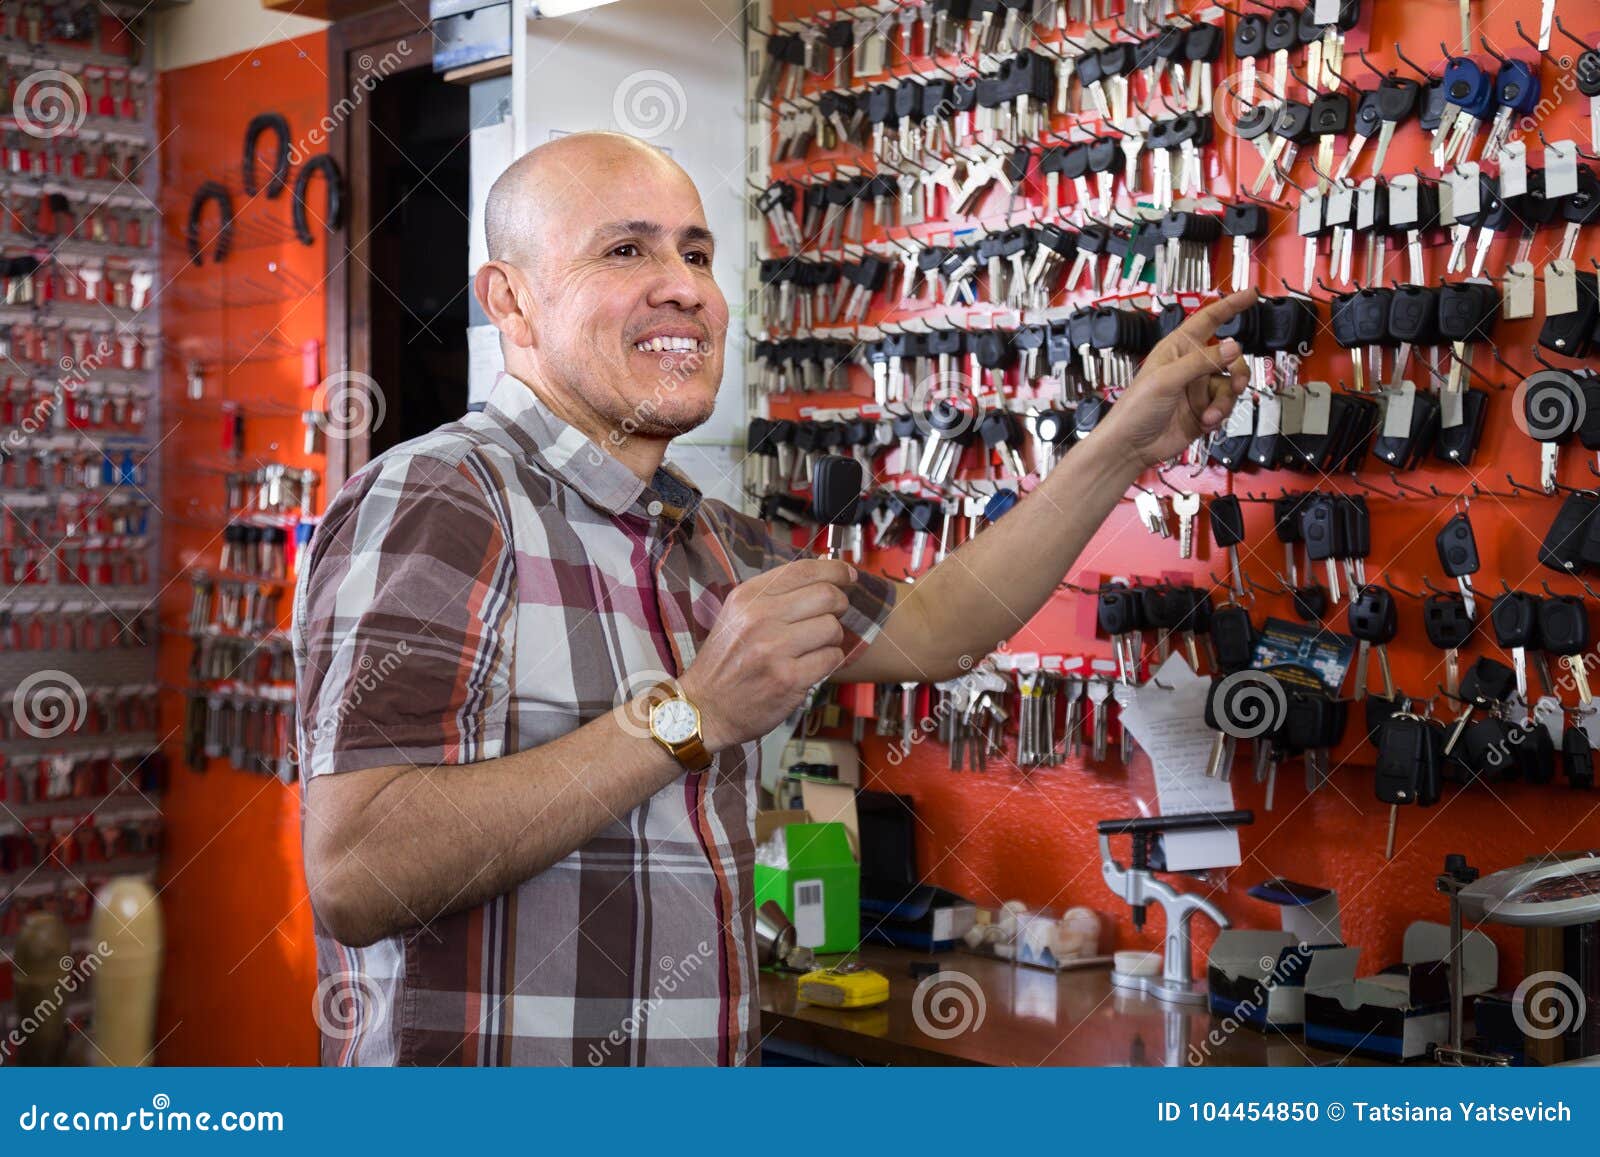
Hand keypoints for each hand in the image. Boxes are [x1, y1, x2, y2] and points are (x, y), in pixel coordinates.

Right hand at [677, 558, 856, 751]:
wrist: (704, 707)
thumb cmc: (726, 661)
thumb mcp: (739, 615)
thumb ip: (776, 594)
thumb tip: (825, 572)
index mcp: (748, 597)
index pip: (804, 570)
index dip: (835, 570)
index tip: (848, 575)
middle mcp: (760, 618)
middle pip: (827, 596)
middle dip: (840, 605)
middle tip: (834, 615)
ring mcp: (775, 649)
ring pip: (832, 628)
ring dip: (832, 638)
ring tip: (814, 646)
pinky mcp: (789, 678)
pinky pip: (831, 658)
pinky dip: (828, 662)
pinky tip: (811, 666)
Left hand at [1090, 289, 1256, 468]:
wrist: (1132, 446)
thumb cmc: (1135, 408)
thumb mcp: (1166, 379)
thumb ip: (1201, 362)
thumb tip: (1232, 346)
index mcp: (1178, 348)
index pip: (1209, 319)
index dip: (1230, 306)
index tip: (1251, 294)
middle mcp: (1191, 366)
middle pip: (1230, 357)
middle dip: (1237, 371)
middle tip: (1236, 383)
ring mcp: (1198, 389)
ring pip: (1231, 385)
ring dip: (1225, 401)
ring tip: (1211, 413)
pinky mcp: (1204, 411)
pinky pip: (1226, 407)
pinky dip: (1220, 415)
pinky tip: (1205, 422)